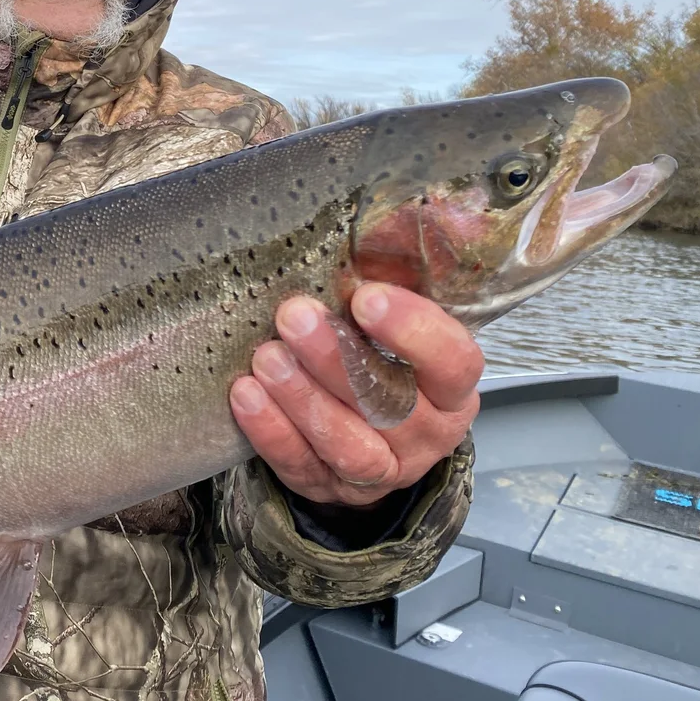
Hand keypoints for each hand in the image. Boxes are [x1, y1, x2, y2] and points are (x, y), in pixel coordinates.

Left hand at [229, 284, 481, 506]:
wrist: (364, 434)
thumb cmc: (378, 357)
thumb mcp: (395, 324)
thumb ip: (388, 279)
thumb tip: (378, 213)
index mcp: (453, 387)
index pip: (454, 362)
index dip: (414, 331)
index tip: (365, 297)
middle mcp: (427, 432)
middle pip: (391, 404)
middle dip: (338, 359)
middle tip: (294, 316)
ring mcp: (382, 468)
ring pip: (350, 446)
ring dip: (303, 399)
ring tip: (266, 358)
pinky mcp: (330, 487)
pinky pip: (302, 466)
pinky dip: (272, 432)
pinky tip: (245, 395)